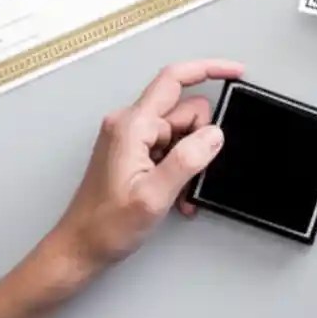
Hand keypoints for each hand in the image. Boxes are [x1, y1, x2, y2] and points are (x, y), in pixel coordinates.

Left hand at [45, 59, 241, 277]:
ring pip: (182, 132)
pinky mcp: (133, 151)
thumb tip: (215, 134)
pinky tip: (175, 193)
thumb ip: (187, 161)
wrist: (79, 248)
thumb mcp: (154, 196)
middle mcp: (129, 124)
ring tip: (181, 191)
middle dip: (201, 139)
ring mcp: (130, 138)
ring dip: (191, 159)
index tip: (237, 73)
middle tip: (195, 173)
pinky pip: (170, 147)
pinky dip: (180, 167)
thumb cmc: (105, 227)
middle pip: (185, 111)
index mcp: (132, 126)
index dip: (209, 70)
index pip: (174, 80)